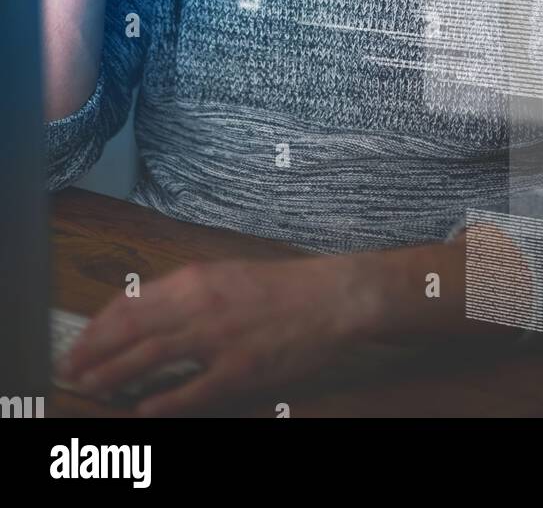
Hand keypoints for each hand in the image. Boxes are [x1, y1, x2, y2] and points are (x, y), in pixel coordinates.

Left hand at [58, 255, 375, 415]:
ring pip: (151, 357)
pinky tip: (142, 409)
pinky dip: (163, 400)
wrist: (330, 297)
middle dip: (94, 351)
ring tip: (91, 387)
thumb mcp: (226, 275)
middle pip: (132, 330)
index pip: (131, 302)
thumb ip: (186, 292)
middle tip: (70, 369)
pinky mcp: (240, 368)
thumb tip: (142, 311)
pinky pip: (192, 389)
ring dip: (115, 374)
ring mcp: (219, 338)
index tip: (79, 340)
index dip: (99, 325)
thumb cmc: (279, 288)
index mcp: (197, 278)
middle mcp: (201, 304)